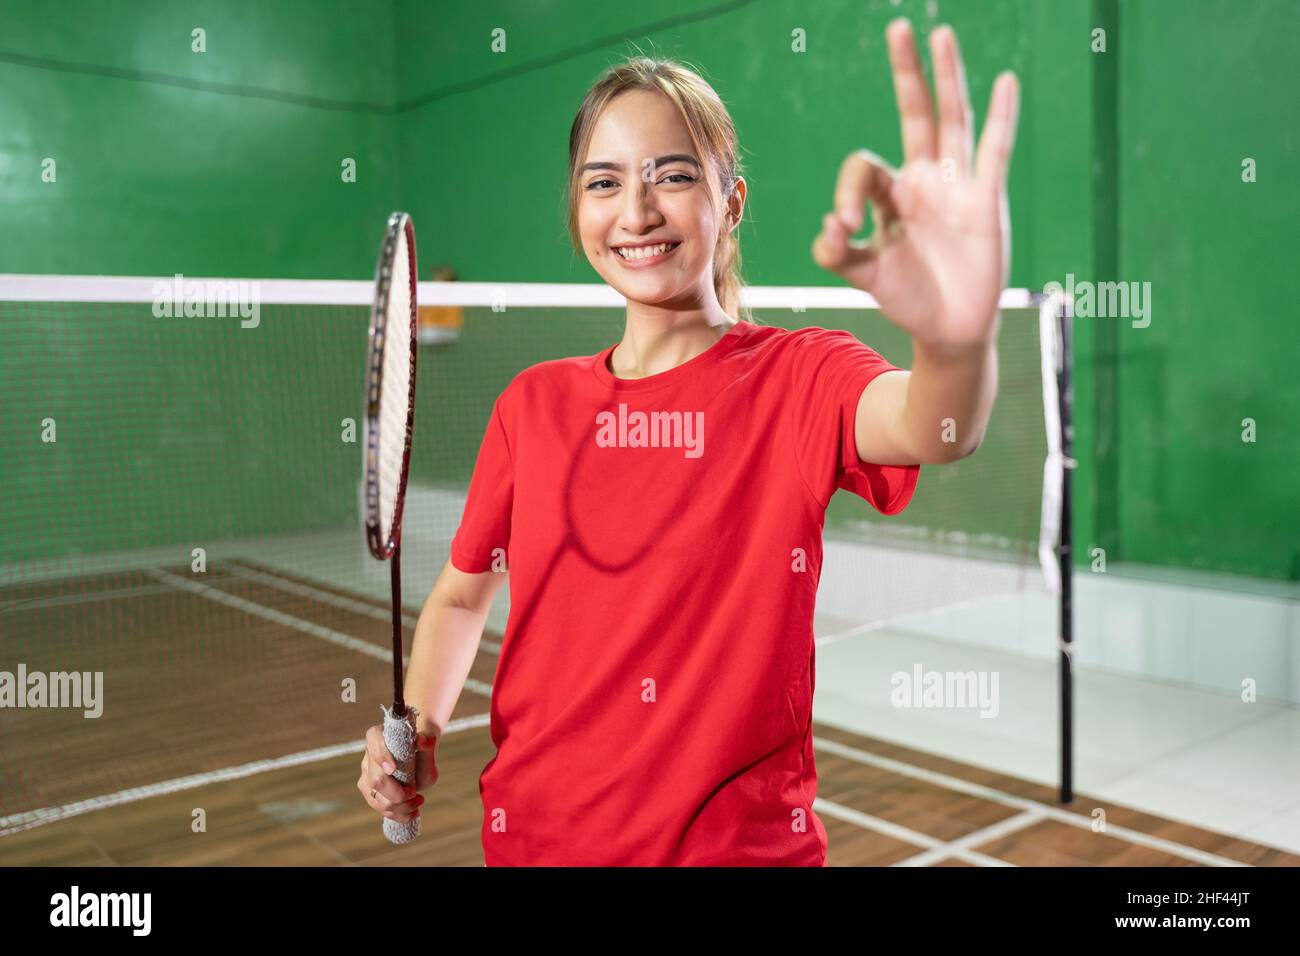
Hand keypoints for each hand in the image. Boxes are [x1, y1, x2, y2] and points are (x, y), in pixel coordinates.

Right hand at [357, 723, 438, 824]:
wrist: (419, 759)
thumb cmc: (421, 751)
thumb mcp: (428, 746)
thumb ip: (428, 741)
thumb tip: (424, 742)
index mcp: (378, 736)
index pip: (374, 742)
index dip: (381, 757)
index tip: (392, 770)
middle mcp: (368, 756)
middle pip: (376, 779)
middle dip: (397, 793)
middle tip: (415, 794)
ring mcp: (366, 775)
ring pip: (376, 798)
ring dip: (400, 807)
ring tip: (418, 802)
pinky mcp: (368, 790)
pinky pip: (378, 807)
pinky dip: (397, 814)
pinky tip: (412, 812)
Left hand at [812, 19, 1020, 347]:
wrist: (947, 329)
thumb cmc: (907, 297)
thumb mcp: (865, 275)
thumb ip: (838, 254)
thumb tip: (828, 227)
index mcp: (890, 197)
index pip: (863, 168)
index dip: (847, 193)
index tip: (844, 229)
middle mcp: (923, 181)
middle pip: (914, 115)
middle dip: (906, 75)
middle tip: (897, 28)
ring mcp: (956, 187)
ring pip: (952, 121)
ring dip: (947, 80)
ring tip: (941, 35)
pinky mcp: (986, 202)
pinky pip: (994, 152)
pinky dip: (1001, 119)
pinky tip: (1006, 82)